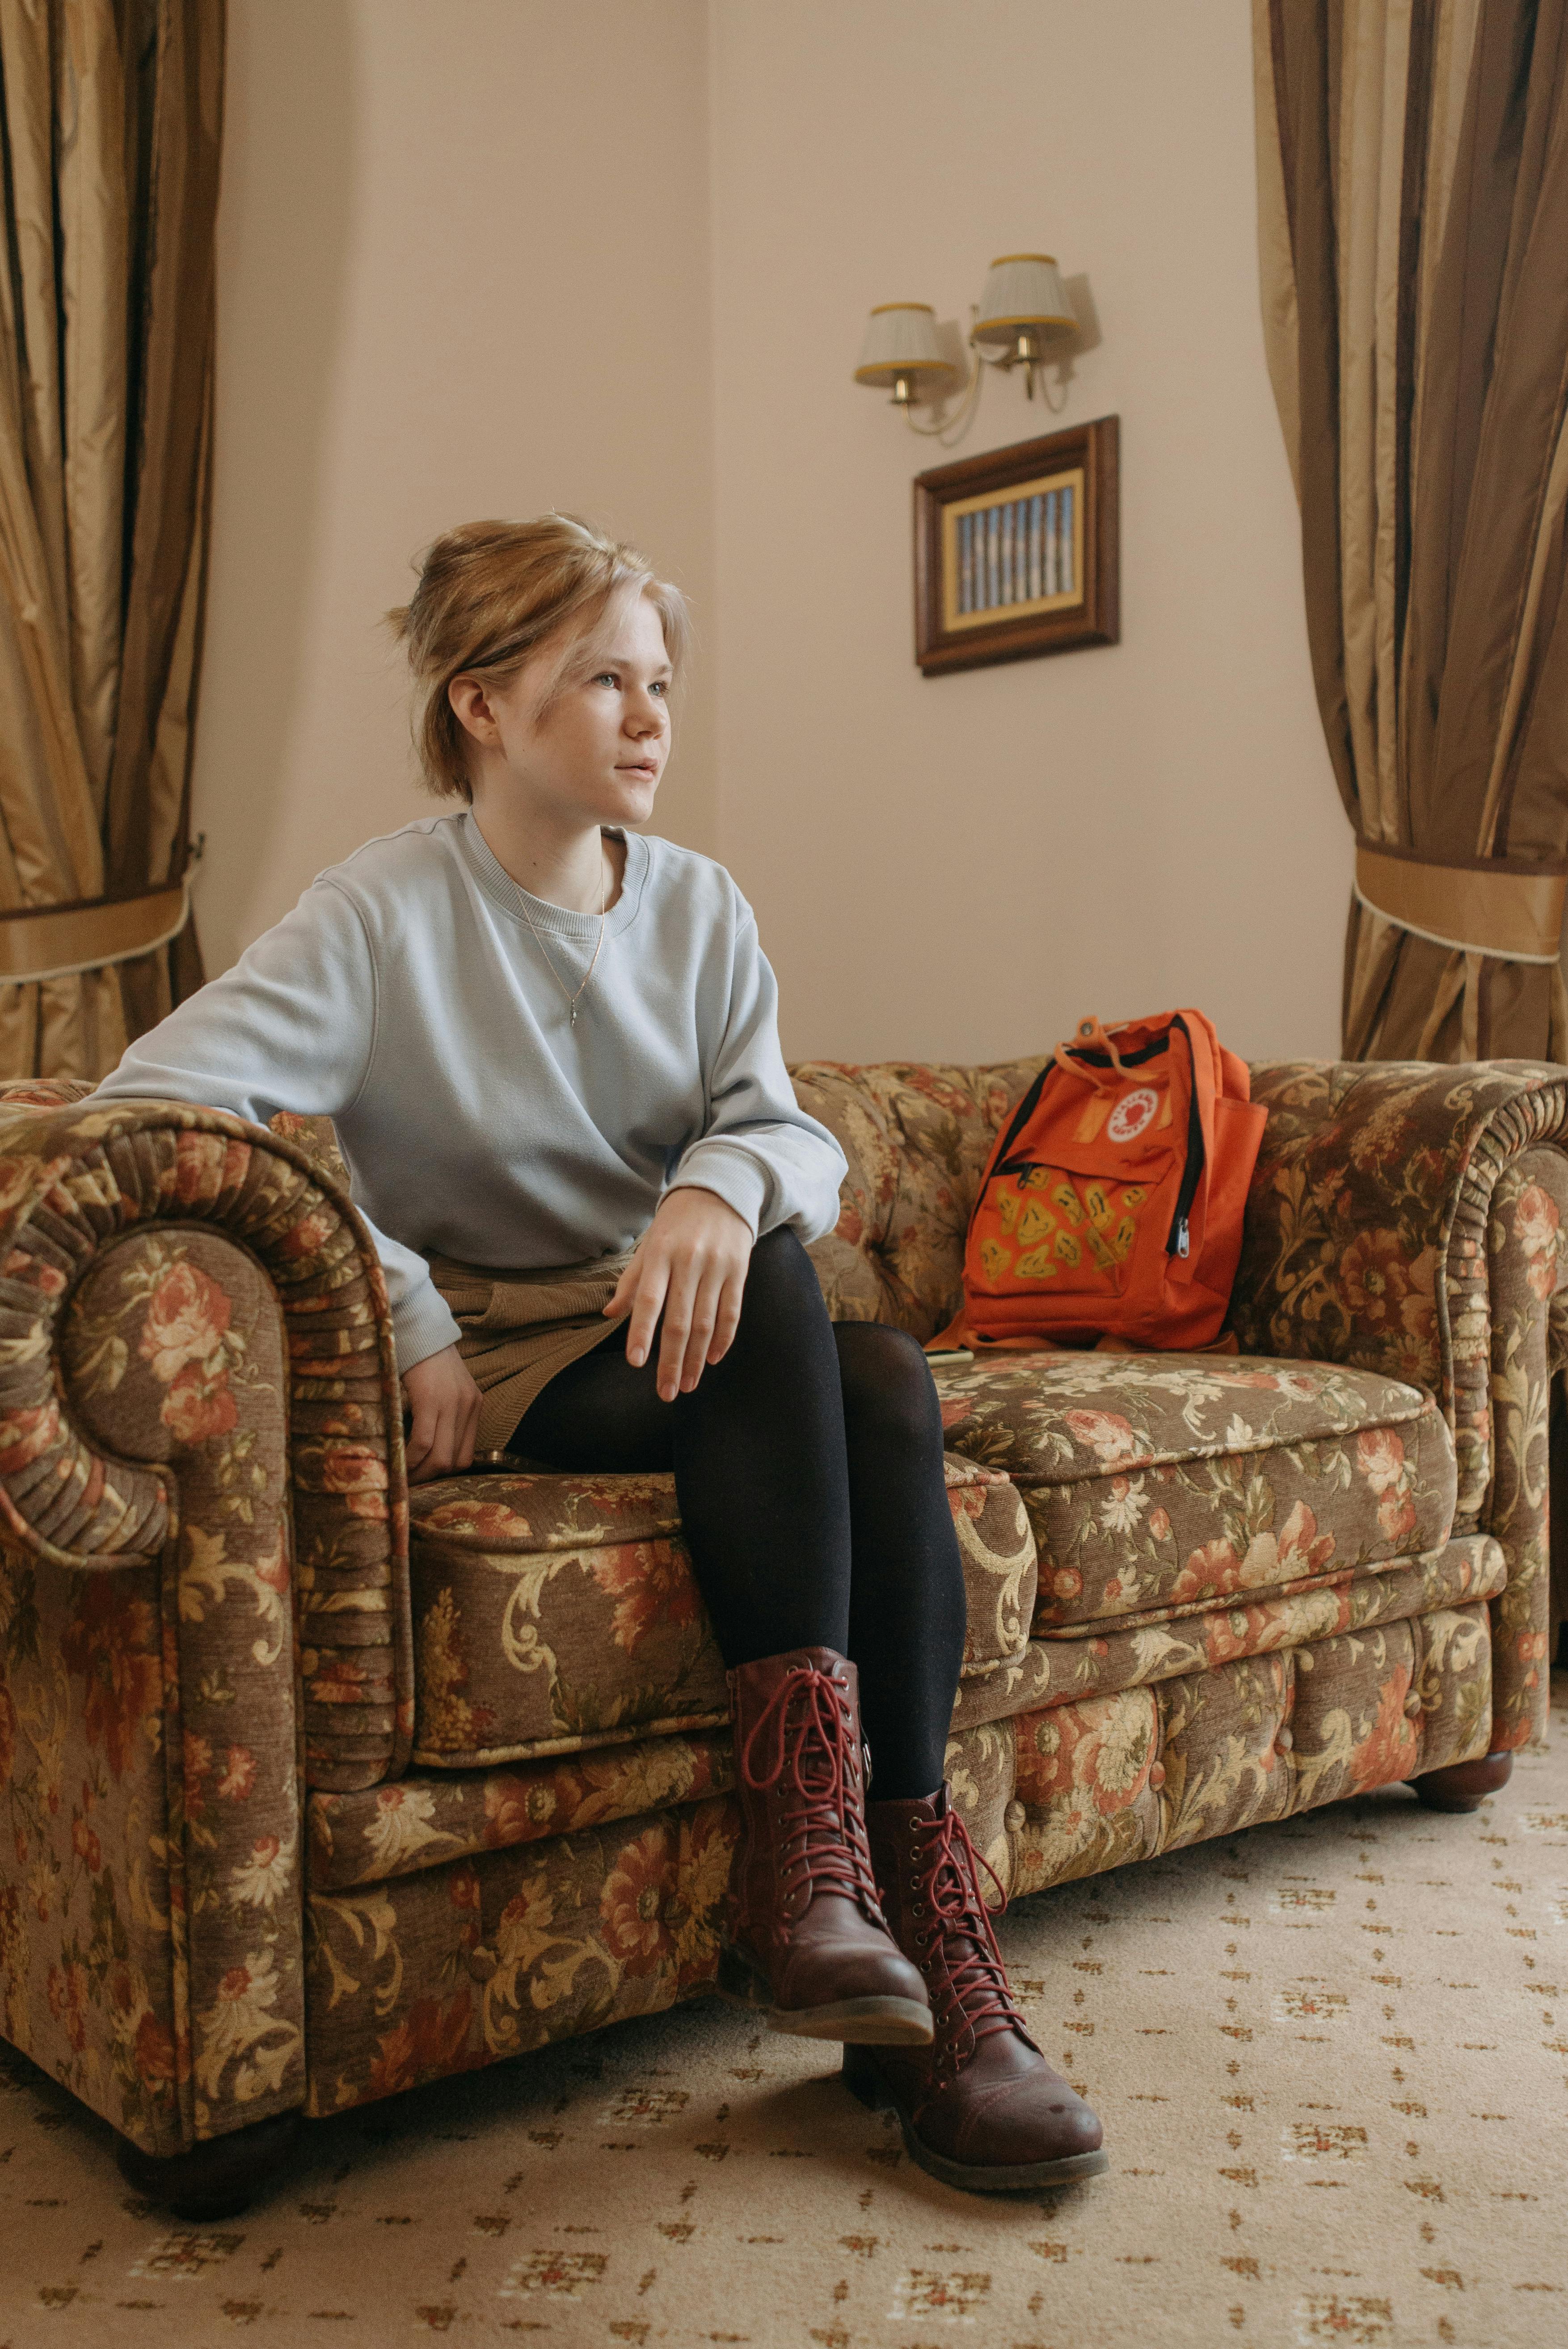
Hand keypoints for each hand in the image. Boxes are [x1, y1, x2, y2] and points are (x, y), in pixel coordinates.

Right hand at [401, 1343, 482, 1482]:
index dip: (443, 1472)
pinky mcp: (432, 1399)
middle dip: (429, 1478)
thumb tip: (422, 1451)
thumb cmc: (423, 1358)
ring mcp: (453, 1403)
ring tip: (401, 1475)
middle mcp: (469, 1406)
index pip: (465, 1456)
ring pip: (441, 1458)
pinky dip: (411, 1457)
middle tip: (408, 1482)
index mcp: (474, 1405)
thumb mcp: (442, 1388)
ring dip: (419, 1473)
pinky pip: (425, 1442)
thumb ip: (441, 1414)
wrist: (417, 1326)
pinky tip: (399, 1459)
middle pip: (455, 1462)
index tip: (422, 1477)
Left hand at [604, 1186, 751, 1400]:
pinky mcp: (739, 1270)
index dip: (642, 1333)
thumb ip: (631, 1281)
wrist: (720, 1190)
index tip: (636, 1364)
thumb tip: (609, 1314)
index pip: (649, 1300)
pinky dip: (724, 1339)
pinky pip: (732, 1311)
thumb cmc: (675, 1223)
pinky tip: (714, 1359)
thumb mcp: (648, 1245)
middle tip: (666, 1392)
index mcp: (660, 1254)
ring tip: (688, 1384)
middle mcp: (689, 1261)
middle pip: (680, 1320)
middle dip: (672, 1361)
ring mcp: (717, 1266)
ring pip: (707, 1322)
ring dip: (697, 1358)